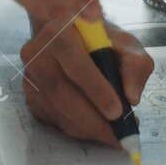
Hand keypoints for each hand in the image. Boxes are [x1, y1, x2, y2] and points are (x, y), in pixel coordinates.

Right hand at [20, 17, 150, 145]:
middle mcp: (37, 52)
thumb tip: (131, 97)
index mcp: (60, 30)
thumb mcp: (126, 44)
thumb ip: (136, 65)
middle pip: (61, 92)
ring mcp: (30, 76)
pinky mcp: (30, 96)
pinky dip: (77, 129)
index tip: (117, 111)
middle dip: (92, 119)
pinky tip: (95, 128)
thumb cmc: (100, 40)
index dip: (95, 88)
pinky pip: (53, 119)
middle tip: (118, 134)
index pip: (73, 60)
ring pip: (57, 110)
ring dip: (86, 128)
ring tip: (112, 134)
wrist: (72, 39)